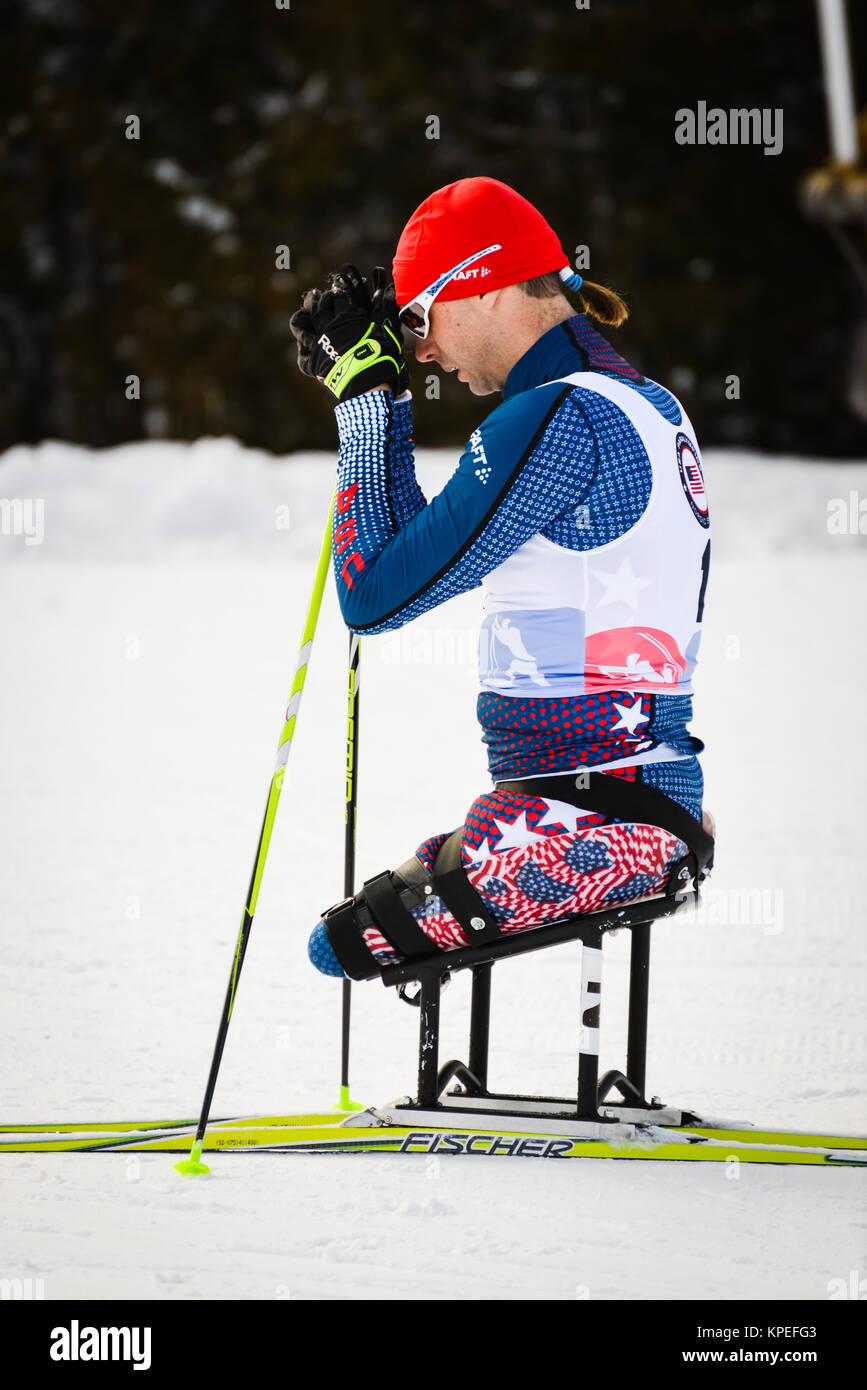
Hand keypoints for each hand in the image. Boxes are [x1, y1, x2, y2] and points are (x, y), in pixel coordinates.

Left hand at [289, 265, 408, 400]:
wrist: (370, 384)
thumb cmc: (382, 355)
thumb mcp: (387, 329)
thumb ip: (384, 309)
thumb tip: (386, 289)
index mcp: (345, 318)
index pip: (338, 297)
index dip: (338, 289)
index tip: (338, 285)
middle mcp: (328, 330)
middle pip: (317, 309)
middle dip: (317, 300)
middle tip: (316, 295)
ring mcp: (319, 347)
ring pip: (303, 329)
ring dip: (302, 318)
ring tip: (303, 313)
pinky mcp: (315, 366)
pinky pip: (303, 358)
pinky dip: (303, 351)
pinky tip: (304, 347)